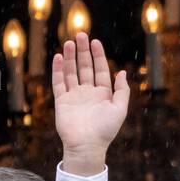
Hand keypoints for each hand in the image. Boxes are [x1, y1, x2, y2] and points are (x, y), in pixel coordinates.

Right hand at [51, 33, 128, 174]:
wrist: (87, 146)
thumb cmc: (105, 130)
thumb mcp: (120, 110)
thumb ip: (122, 91)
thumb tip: (121, 72)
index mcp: (103, 94)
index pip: (100, 70)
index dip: (98, 55)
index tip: (95, 41)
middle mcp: (88, 93)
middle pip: (85, 67)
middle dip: (83, 51)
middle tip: (80, 34)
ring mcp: (74, 96)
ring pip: (71, 72)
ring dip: (70, 57)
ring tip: (68, 43)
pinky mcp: (62, 101)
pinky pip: (59, 83)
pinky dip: (58, 70)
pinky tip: (58, 57)